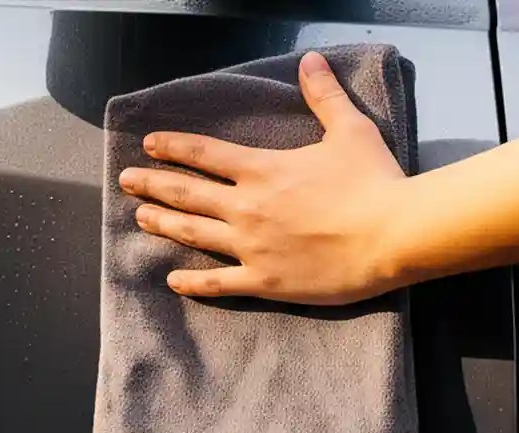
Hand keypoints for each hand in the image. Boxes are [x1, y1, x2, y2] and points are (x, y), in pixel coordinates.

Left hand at [118, 51, 410, 305]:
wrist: (394, 235)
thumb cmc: (375, 182)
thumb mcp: (349, 130)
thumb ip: (324, 97)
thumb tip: (310, 61)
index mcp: (262, 170)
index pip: (204, 154)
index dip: (172, 147)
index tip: (148, 145)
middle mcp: (246, 207)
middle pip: (186, 193)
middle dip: (151, 185)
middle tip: (124, 182)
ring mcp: (251, 246)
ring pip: (193, 234)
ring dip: (163, 224)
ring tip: (141, 218)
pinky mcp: (264, 281)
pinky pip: (217, 284)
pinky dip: (191, 283)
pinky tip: (172, 280)